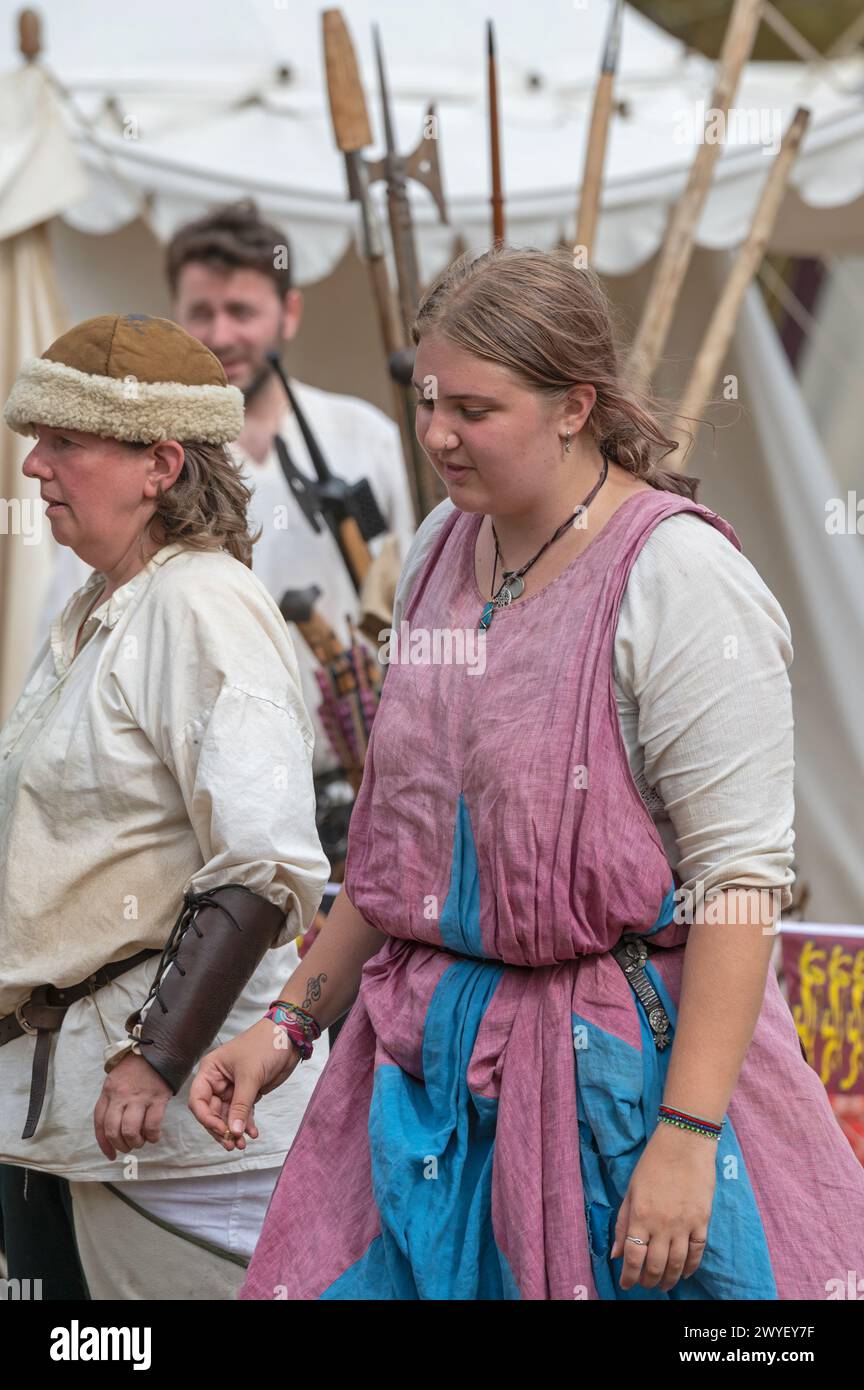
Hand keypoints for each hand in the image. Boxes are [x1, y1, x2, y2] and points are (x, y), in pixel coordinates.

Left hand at [93, 1053, 173, 1158]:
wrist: (158, 1049)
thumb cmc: (136, 1067)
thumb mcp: (116, 1079)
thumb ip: (112, 1099)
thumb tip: (113, 1126)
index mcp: (109, 1091)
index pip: (100, 1123)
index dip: (104, 1143)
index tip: (110, 1155)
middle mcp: (121, 1095)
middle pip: (113, 1130)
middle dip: (121, 1145)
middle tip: (128, 1147)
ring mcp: (140, 1097)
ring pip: (130, 1130)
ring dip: (136, 1142)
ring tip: (141, 1141)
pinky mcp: (157, 1098)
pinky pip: (152, 1125)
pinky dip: (153, 1136)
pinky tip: (154, 1136)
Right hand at [188, 1018, 301, 1152]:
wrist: (289, 1037)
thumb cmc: (265, 1045)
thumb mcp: (250, 1076)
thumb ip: (241, 1105)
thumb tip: (233, 1131)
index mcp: (210, 1070)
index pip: (198, 1100)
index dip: (206, 1118)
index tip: (221, 1130)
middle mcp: (218, 1080)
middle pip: (212, 1112)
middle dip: (221, 1129)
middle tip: (232, 1144)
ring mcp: (233, 1088)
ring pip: (227, 1115)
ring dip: (234, 1130)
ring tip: (243, 1144)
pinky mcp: (248, 1092)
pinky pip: (242, 1113)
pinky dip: (246, 1124)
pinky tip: (252, 1133)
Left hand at [610, 1121, 716, 1291]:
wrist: (684, 1143)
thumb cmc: (653, 1163)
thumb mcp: (631, 1191)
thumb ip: (623, 1223)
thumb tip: (616, 1254)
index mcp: (640, 1216)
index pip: (633, 1257)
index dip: (629, 1276)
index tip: (626, 1284)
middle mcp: (662, 1224)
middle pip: (655, 1266)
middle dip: (648, 1280)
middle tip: (645, 1284)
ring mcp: (684, 1224)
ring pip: (677, 1264)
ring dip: (669, 1279)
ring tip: (663, 1285)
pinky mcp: (702, 1221)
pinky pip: (697, 1252)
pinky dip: (691, 1267)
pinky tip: (685, 1273)